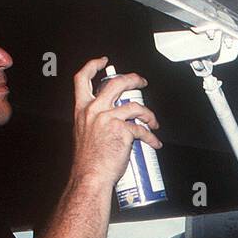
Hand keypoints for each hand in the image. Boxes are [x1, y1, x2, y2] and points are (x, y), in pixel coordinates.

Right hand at [69, 56, 162, 187]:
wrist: (90, 176)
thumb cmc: (88, 161)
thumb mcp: (84, 133)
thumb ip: (94, 121)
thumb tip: (110, 118)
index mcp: (82, 110)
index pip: (82, 79)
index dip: (93, 66)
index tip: (103, 61)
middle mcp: (94, 110)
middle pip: (116, 83)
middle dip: (133, 79)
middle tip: (142, 81)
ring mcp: (109, 119)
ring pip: (135, 106)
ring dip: (149, 114)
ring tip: (153, 121)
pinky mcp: (123, 131)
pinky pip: (142, 129)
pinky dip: (151, 137)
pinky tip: (154, 142)